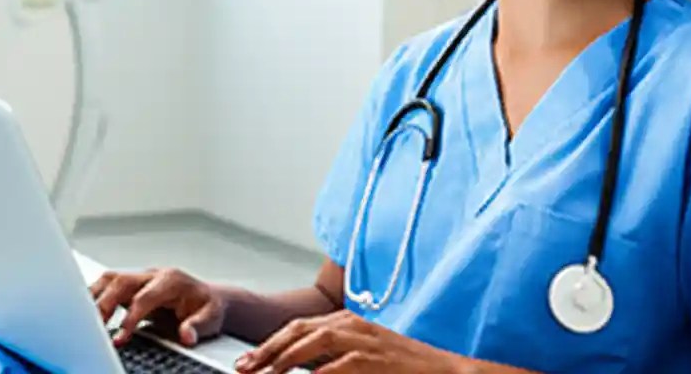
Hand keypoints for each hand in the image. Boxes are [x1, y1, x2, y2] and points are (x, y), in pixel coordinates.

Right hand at [89, 268, 226, 347]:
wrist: (208, 300)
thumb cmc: (208, 308)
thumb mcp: (210, 318)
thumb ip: (197, 326)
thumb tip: (186, 335)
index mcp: (171, 280)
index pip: (143, 297)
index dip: (129, 318)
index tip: (119, 338)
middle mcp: (153, 275)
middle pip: (120, 282)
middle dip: (104, 304)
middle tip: (94, 329)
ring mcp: (140, 278)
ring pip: (110, 279)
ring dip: (94, 297)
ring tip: (83, 321)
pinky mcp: (131, 286)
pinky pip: (107, 285)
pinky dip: (94, 296)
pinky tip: (85, 312)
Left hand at [234, 310, 464, 372]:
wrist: (446, 371)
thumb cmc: (404, 368)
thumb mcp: (363, 356)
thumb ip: (331, 359)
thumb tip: (298, 369)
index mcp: (347, 321)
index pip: (299, 327)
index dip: (270, 344)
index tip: (248, 361)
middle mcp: (352, 324)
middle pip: (299, 329)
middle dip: (268, 349)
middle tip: (244, 368)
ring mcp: (364, 339)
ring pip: (313, 341)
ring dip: (284, 359)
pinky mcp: (374, 358)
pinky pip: (337, 365)